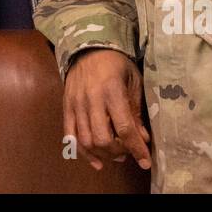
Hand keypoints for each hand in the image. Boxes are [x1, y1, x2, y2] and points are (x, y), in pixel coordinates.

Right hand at [63, 48, 150, 171]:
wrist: (88, 48)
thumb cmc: (116, 64)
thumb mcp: (133, 82)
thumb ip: (136, 111)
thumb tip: (143, 139)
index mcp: (112, 91)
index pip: (124, 128)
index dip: (136, 148)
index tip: (146, 162)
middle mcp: (92, 100)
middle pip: (103, 139)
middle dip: (118, 152)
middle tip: (128, 152)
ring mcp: (76, 104)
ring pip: (86, 141)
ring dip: (103, 154)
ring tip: (116, 155)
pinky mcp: (66, 107)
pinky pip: (70, 136)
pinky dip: (82, 153)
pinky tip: (96, 161)